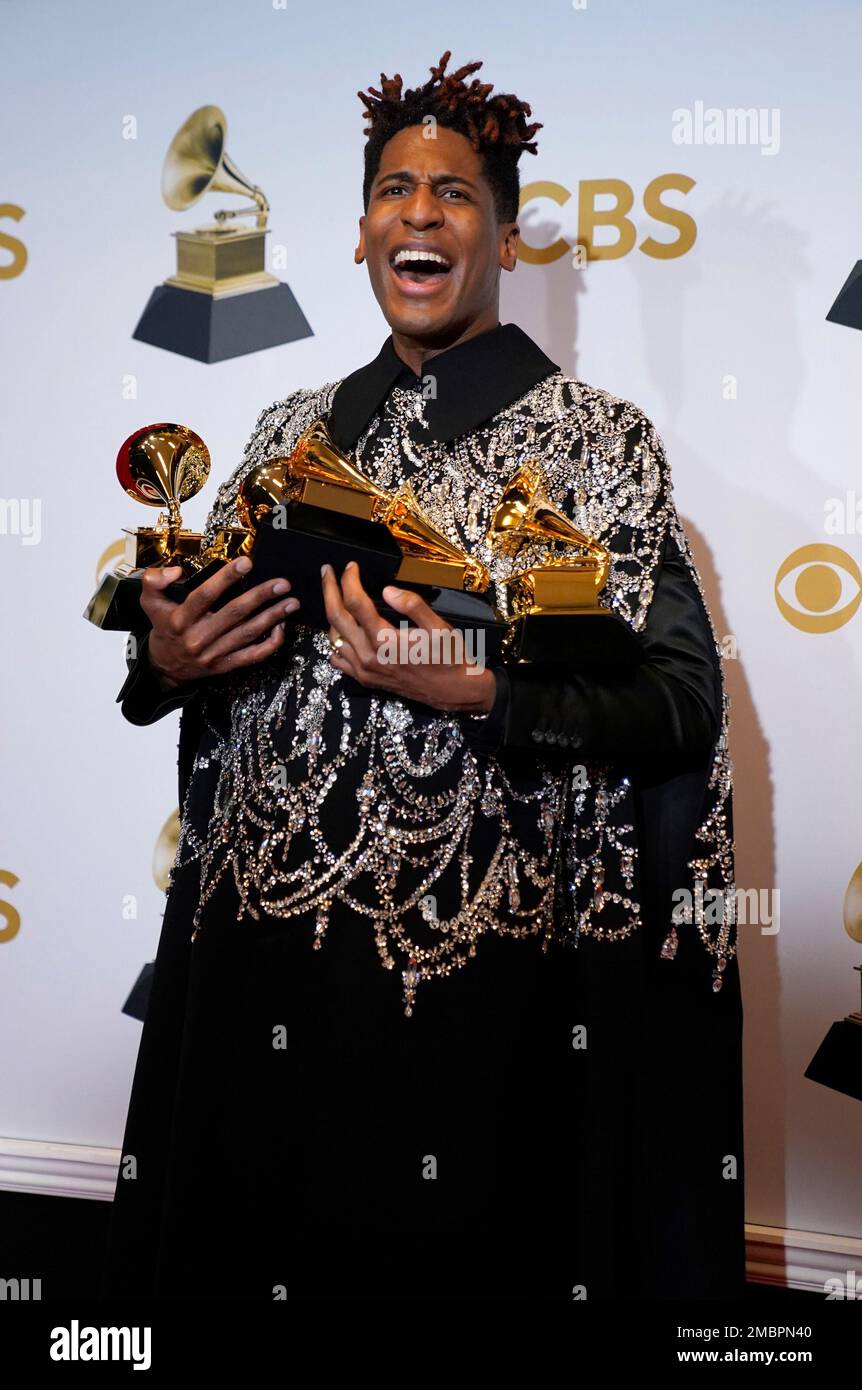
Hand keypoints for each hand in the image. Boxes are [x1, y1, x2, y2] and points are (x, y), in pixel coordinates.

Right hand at [140, 557, 299, 684]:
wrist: (164, 667)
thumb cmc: (163, 627)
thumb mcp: (149, 602)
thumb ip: (155, 581)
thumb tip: (176, 570)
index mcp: (180, 619)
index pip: (205, 596)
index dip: (226, 578)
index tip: (246, 563)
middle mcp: (198, 638)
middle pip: (234, 614)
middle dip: (261, 597)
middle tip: (282, 583)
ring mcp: (214, 654)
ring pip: (248, 634)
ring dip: (273, 617)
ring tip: (291, 602)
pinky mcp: (226, 666)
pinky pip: (253, 656)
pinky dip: (270, 643)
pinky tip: (282, 627)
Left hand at [321, 560, 494, 713]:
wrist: (453, 690)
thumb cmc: (448, 658)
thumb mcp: (438, 626)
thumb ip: (413, 605)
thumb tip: (388, 591)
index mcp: (384, 641)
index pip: (355, 601)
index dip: (350, 579)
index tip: (351, 566)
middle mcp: (369, 656)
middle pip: (336, 616)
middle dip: (329, 590)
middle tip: (327, 572)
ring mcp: (364, 670)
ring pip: (333, 637)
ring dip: (332, 614)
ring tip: (336, 596)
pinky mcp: (365, 678)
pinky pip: (338, 658)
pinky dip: (336, 641)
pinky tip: (344, 629)